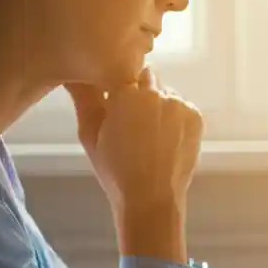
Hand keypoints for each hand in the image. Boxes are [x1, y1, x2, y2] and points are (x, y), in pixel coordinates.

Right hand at [65, 69, 202, 263]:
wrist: (151, 198)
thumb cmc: (114, 169)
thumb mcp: (90, 134)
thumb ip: (83, 97)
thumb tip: (72, 74)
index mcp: (125, 93)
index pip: (121, 69)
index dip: (118, 85)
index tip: (115, 100)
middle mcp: (155, 92)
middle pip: (146, 77)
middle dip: (139, 92)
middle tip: (132, 120)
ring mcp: (179, 104)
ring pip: (165, 92)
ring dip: (158, 103)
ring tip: (149, 134)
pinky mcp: (195, 116)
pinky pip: (182, 106)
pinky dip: (175, 116)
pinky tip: (165, 139)